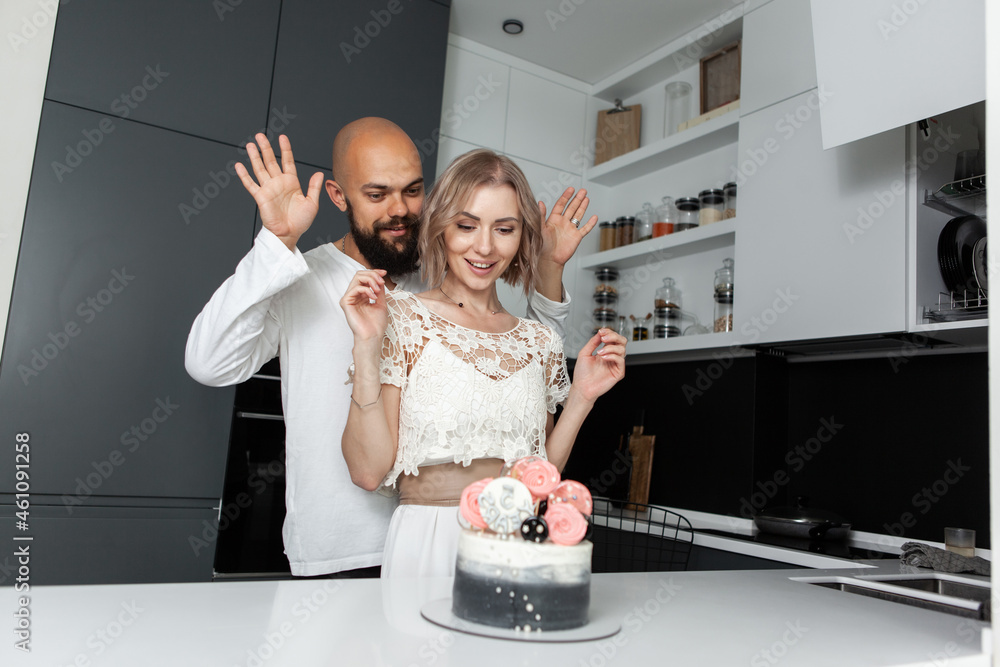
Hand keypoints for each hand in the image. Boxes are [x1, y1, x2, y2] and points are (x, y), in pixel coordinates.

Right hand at [235, 133, 323, 251]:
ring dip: (254, 157)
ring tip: (250, 144)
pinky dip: (244, 175)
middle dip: (266, 148)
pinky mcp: (261, 197)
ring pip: (260, 169)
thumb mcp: (312, 203)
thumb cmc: (301, 221)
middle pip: (271, 161)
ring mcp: (268, 189)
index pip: (287, 161)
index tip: (282, 137)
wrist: (289, 234)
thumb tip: (319, 173)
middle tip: (260, 135)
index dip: (285, 149)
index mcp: (291, 183)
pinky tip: (239, 165)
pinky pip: (251, 184)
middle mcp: (278, 183)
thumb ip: (314, 187)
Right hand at [339, 270, 388, 342]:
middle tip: (381, 281)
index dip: (374, 273)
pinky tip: (373, 297)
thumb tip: (380, 278)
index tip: (384, 273)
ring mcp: (349, 298)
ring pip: (357, 278)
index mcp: (362, 296)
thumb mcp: (381, 303)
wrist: (372, 336)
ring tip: (378, 289)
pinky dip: (366, 289)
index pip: (365, 278)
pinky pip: (355, 288)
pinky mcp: (345, 302)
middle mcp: (354, 296)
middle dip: (372, 275)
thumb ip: (379, 290)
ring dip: (370, 280)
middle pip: (360, 275)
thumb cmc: (376, 324)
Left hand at [538, 187, 598, 266]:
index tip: (571, 189)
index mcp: (554, 219)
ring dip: (583, 207)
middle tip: (583, 190)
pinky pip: (585, 229)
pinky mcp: (576, 237)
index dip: (566, 196)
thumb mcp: (540, 228)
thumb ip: (541, 215)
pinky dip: (590, 223)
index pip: (561, 205)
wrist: (550, 259)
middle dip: (577, 199)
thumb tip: (540, 203)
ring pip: (578, 215)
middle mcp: (563, 223)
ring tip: (586, 198)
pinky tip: (594, 217)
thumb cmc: (542, 246)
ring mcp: (570, 229)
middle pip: (572, 208)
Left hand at [570, 329, 625, 402]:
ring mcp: (615, 364)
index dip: (609, 332)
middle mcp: (612, 357)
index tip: (601, 331)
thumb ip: (593, 342)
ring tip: (600, 352)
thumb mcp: (584, 353)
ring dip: (610, 347)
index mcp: (605, 352)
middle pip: (622, 341)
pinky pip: (620, 360)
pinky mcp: (618, 372)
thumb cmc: (582, 373)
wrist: (582, 387)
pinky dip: (612, 356)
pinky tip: (603, 357)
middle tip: (604, 337)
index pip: (613, 338)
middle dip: (614, 336)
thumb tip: (600, 333)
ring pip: (622, 349)